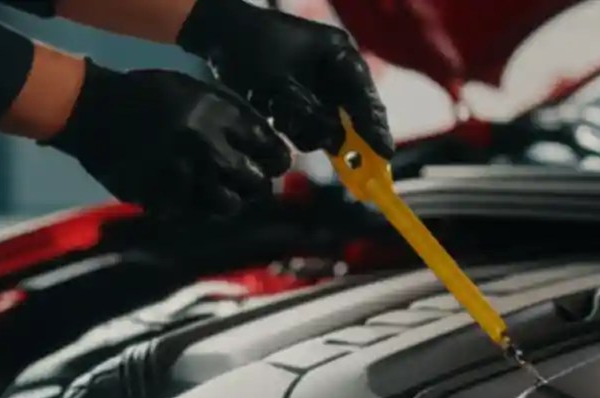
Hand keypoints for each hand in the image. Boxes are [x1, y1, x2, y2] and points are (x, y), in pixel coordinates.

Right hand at [45, 61, 289, 219]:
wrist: (92, 109)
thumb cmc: (148, 95)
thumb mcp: (196, 90)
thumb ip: (233, 115)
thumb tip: (267, 145)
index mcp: (219, 117)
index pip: (270, 149)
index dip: (275, 161)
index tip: (272, 165)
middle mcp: (208, 148)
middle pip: (257, 184)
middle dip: (258, 187)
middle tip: (252, 186)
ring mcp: (184, 177)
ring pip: (229, 207)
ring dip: (230, 203)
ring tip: (223, 196)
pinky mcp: (160, 198)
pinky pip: (193, 217)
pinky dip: (196, 212)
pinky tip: (193, 202)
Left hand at [177, 0, 393, 158]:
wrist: (215, 36)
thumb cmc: (250, 50)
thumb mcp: (280, 83)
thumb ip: (311, 114)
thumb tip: (337, 143)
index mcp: (339, 55)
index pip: (366, 96)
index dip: (375, 127)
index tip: (384, 153)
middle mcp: (335, 72)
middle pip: (352, 114)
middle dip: (342, 133)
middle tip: (349, 160)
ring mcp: (319, 88)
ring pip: (327, 125)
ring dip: (307, 128)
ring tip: (278, 111)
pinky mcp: (302, 101)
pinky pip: (308, 125)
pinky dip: (294, 125)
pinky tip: (272, 110)